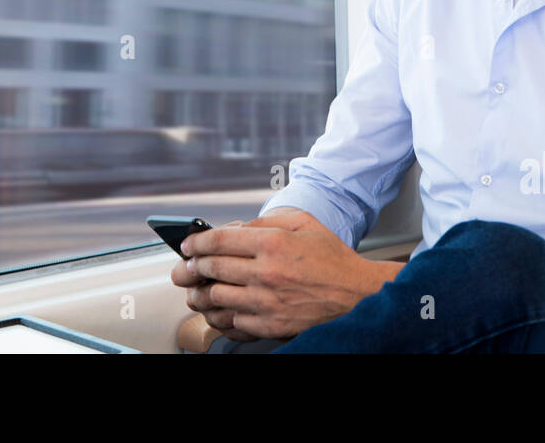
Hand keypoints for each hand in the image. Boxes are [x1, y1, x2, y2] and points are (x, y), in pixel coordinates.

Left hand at [170, 209, 397, 340]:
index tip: (189, 245)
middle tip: (186, 267)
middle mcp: (267, 273)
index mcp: (273, 243)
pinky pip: (232, 321)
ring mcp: (267, 302)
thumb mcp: (303, 223)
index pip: (219, 241)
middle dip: (192, 266)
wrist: (357, 295)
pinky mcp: (270, 325)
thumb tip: (234, 228)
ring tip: (196, 289)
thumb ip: (266, 220)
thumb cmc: (332, 259)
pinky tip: (218, 309)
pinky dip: (219, 315)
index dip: (196, 242)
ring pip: (216, 297)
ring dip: (199, 292)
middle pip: (212, 268)